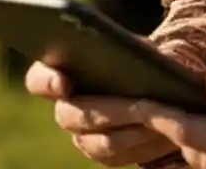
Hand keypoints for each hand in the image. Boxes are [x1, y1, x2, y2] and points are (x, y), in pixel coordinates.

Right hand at [24, 61, 179, 166]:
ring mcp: (81, 135)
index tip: (63, 82)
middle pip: (72, 116)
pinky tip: (167, 137)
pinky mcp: (103, 154)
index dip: (46, 81)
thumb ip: (125, 50)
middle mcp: (65, 108)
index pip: (38, 79)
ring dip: (131, 133)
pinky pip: (117, 157)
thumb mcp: (134, 47)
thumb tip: (132, 55)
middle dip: (109, 111)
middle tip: (139, 107)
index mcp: (61, 73)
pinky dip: (143, 147)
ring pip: (98, 142)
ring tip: (161, 123)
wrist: (157, 82)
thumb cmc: (140, 57)